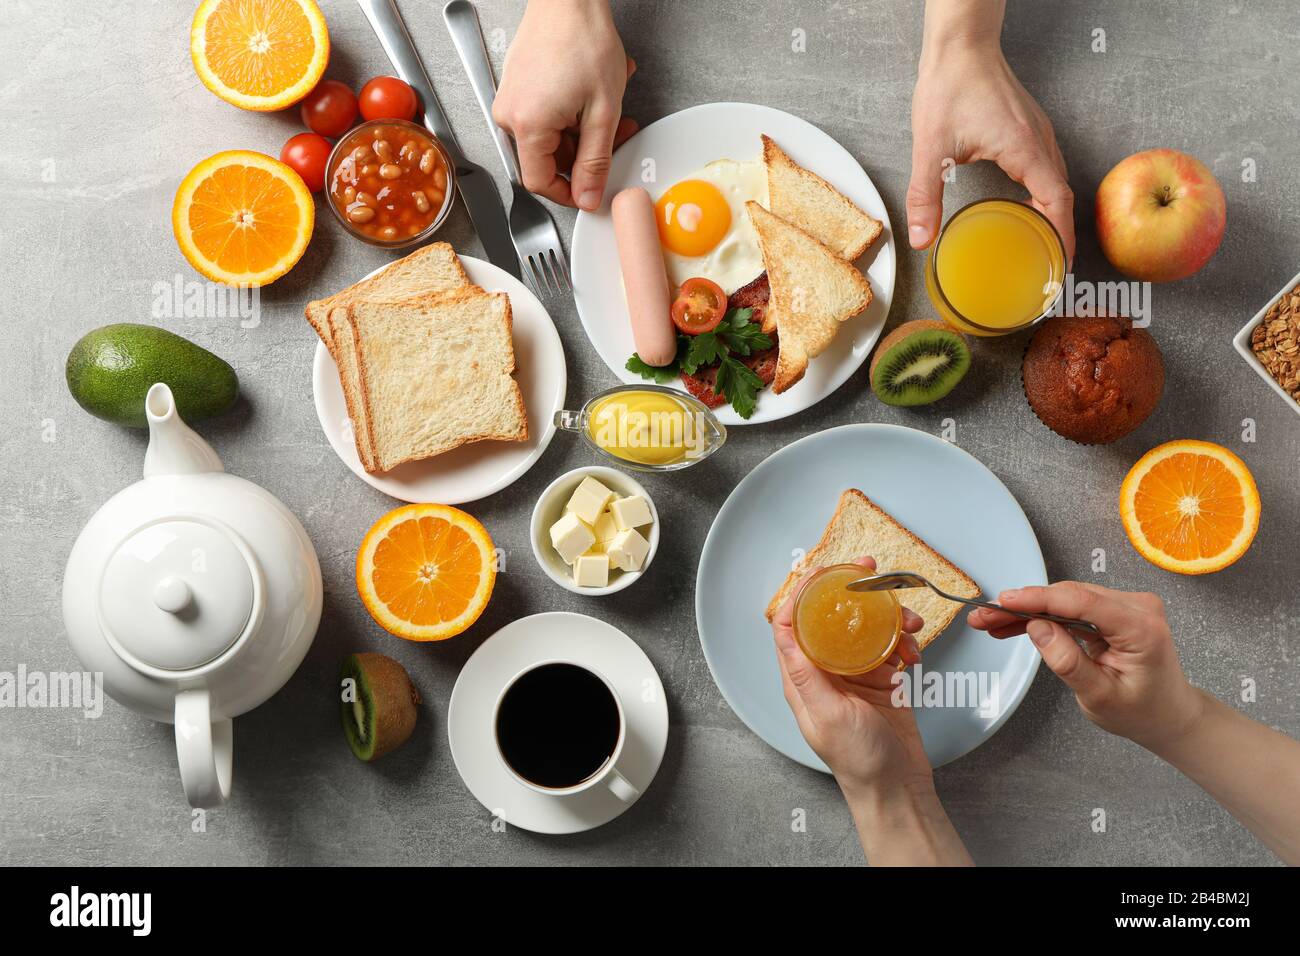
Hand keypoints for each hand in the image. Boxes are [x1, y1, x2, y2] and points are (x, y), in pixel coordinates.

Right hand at [493, 0, 638, 209]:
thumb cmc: (583, 40)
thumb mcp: (603, 112)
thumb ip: (595, 162)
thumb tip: (588, 197)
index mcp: (527, 126)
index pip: (539, 182)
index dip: (568, 193)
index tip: (589, 191)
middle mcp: (509, 115)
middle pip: (546, 160)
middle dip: (584, 154)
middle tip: (614, 139)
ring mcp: (511, 99)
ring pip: (549, 137)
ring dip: (582, 131)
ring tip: (607, 106)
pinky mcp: (517, 87)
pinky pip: (544, 116)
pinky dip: (571, 113)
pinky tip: (591, 95)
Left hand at [773, 556, 973, 865]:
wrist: (897, 788)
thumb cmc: (858, 760)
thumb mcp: (828, 715)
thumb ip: (807, 673)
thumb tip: (784, 631)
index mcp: (803, 678)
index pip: (792, 625)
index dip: (802, 593)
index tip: (823, 570)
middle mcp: (827, 670)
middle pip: (832, 617)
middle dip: (851, 591)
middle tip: (871, 569)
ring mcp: (856, 673)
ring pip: (868, 627)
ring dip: (890, 617)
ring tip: (910, 622)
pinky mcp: (884, 678)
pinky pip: (893, 645)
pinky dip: (906, 642)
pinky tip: (914, 652)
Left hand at [908, 27, 1074, 261]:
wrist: (960, 47)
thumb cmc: (951, 87)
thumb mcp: (932, 147)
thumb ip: (926, 195)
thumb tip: (921, 237)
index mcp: (1024, 149)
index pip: (1056, 201)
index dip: (1060, 236)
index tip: (1058, 264)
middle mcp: (1039, 141)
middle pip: (1062, 195)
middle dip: (1057, 232)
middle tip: (1045, 265)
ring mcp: (1037, 132)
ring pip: (1056, 180)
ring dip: (1051, 212)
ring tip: (1037, 243)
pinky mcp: (1029, 127)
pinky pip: (1046, 167)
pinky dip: (1042, 193)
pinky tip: (1024, 205)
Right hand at [967, 582, 1203, 750]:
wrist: (1167, 715)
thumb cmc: (1141, 712)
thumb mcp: (1099, 697)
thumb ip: (1068, 662)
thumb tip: (1037, 628)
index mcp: (1141, 628)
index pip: (1081, 601)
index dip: (1038, 598)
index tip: (1004, 600)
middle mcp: (1137, 607)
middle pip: (1068, 596)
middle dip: (1023, 606)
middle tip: (984, 617)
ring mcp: (1127, 606)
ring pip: (1065, 599)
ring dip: (1028, 610)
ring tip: (992, 622)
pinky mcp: (1114, 610)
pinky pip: (1071, 607)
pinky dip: (1044, 616)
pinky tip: (1015, 624)